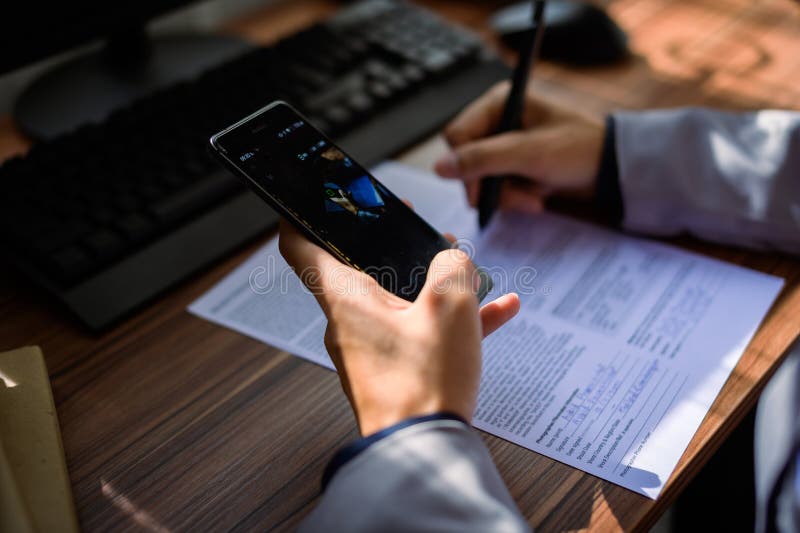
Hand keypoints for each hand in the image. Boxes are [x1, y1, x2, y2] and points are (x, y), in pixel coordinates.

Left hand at [278, 221, 519, 435]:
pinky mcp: (394, 372)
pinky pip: (422, 334)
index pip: (300, 247)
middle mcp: (350, 322)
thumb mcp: (450, 305)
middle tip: (423, 233)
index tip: (314, 201)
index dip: (302, 216)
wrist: (425, 453)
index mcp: (346, 298)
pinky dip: (452, 321)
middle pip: (361, 269)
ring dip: (432, 284)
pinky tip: (499, 311)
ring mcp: (372, 349)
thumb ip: (452, 267)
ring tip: (468, 270)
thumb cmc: (425, 382)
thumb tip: (452, 261)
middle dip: (395, 248)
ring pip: (400, 301)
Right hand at [434, 81, 604, 211]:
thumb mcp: (530, 154)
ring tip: (534, 198)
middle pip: (467, 161)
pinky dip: (515, 197)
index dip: (466, 165)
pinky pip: (496, 187)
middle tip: (519, 199)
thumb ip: (483, 159)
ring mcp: (506, 144)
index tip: (482, 189)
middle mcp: (498, 120)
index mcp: (499, 102)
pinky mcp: (514, 164)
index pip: (456, 136)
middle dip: (491, 186)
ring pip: (480, 179)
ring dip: (506, 196)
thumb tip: (439, 168)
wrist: (614, 170)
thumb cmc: (580, 150)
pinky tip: (537, 196)